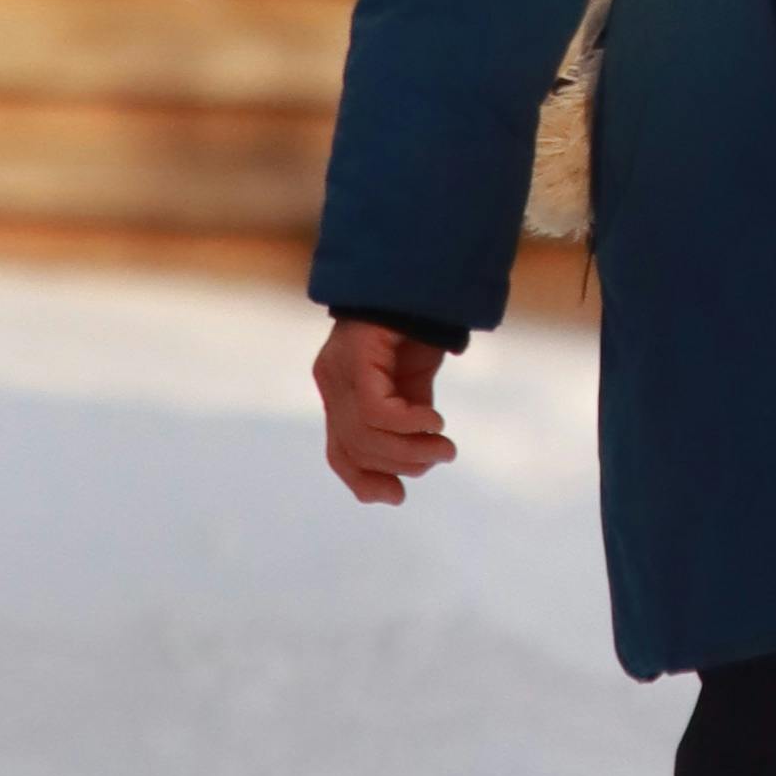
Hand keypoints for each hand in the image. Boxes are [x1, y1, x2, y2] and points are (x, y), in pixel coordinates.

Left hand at [315, 316, 454, 504]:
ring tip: (444, 446)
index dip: (364, 482)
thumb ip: (407, 422)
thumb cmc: (419, 330)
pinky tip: (433, 420)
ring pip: (365, 435)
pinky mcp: (354, 357)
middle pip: (354, 449)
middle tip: (440, 457)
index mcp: (341, 392)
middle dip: (399, 464)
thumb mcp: (412, 387)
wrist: (424, 278)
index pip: (340, 453)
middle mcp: (331, 382)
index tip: (398, 496)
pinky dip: (408, 423)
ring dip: (410, 449)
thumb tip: (417, 464)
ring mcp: (338, 369)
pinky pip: (376, 411)